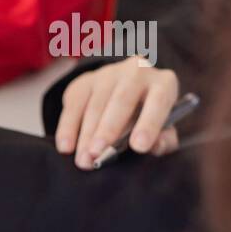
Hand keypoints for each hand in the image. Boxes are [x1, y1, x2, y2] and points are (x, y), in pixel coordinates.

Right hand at [55, 59, 180, 168]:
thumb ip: (164, 140)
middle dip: (108, 129)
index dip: (149, 123)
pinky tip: (65, 147)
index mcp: (163, 83)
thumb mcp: (163, 129)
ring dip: (86, 135)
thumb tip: (155, 146)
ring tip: (83, 159)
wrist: (124, 95)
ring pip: (95, 105)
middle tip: (98, 154)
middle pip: (121, 100)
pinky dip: (68, 128)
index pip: (159, 100)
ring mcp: (108, 74)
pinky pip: (74, 105)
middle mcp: (136, 71)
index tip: (138, 147)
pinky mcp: (84, 82)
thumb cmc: (147, 118)